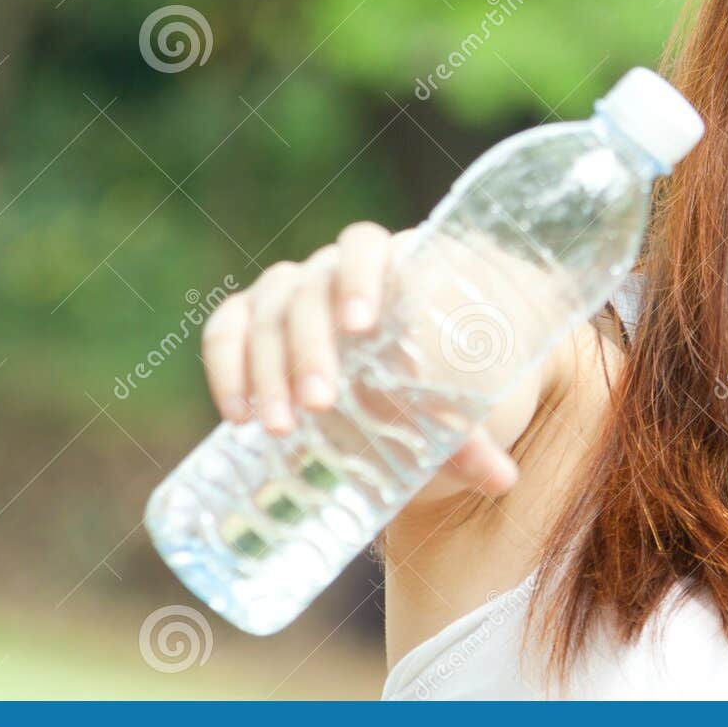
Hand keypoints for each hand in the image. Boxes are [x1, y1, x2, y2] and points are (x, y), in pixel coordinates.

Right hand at [199, 221, 520, 496]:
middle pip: (309, 292)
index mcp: (387, 269)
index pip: (366, 247)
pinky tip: (237, 417)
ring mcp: (287, 294)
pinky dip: (225, 367)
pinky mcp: (250, 321)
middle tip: (321, 405)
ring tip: (279, 429)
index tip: (361, 324)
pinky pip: (225, 329)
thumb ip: (469, 440)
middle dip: (310, 349)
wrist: (390, 386)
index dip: (359, 276)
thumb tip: (503, 479)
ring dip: (266, 368)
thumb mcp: (448, 409)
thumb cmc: (428, 385)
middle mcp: (332, 273)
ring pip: (265, 312)